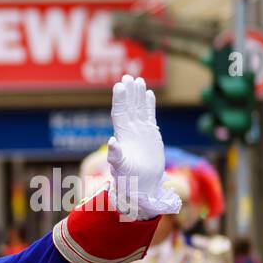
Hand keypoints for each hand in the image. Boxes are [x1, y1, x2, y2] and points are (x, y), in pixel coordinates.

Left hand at [106, 75, 179, 219]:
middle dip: (128, 92)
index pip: (120, 113)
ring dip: (138, 95)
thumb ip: (116, 156)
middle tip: (128, 76)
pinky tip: (149, 94)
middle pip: (129, 107)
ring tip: (138, 80)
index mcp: (122, 136)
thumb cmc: (128, 180)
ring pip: (139, 109)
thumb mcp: (120, 168)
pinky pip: (149, 116)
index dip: (120, 99)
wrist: (141, 187)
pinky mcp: (151, 135)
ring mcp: (140, 132)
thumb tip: (111, 142)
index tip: (120, 85)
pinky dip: (149, 105)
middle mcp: (130, 131)